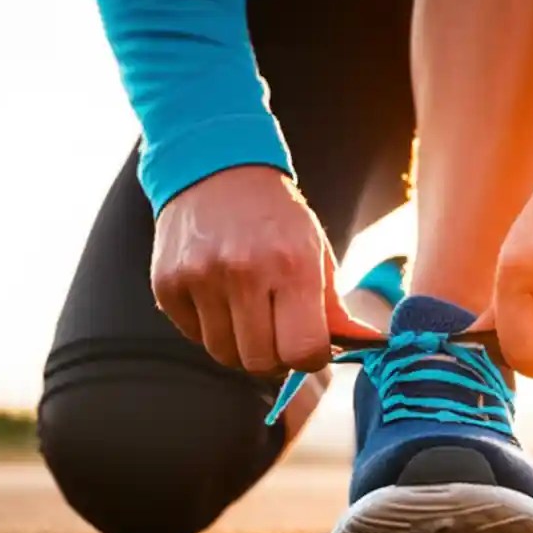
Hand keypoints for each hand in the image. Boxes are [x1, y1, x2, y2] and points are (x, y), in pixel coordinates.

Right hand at [150, 166, 379, 374]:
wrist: (217, 170)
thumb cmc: (277, 218)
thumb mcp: (316, 251)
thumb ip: (336, 307)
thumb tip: (366, 345)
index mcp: (293, 265)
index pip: (303, 350)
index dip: (311, 359)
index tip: (312, 348)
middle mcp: (244, 273)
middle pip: (260, 362)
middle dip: (276, 360)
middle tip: (280, 337)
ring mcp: (200, 278)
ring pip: (223, 355)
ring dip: (242, 348)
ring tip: (251, 317)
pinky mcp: (167, 283)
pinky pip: (193, 336)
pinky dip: (211, 330)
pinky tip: (222, 300)